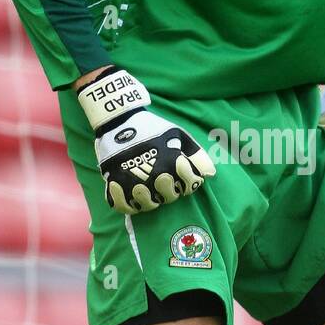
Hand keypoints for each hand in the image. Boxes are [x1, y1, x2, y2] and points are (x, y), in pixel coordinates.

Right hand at [76, 66, 214, 214]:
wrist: (120, 119)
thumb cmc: (152, 128)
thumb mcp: (179, 135)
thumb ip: (196, 154)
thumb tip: (211, 173)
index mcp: (172, 162)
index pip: (190, 185)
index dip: (190, 181)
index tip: (183, 174)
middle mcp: (154, 174)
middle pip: (170, 197)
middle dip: (171, 189)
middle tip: (164, 179)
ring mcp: (134, 180)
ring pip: (148, 205)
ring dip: (151, 199)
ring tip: (149, 188)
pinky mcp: (114, 182)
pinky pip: (122, 206)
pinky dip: (128, 204)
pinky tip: (132, 196)